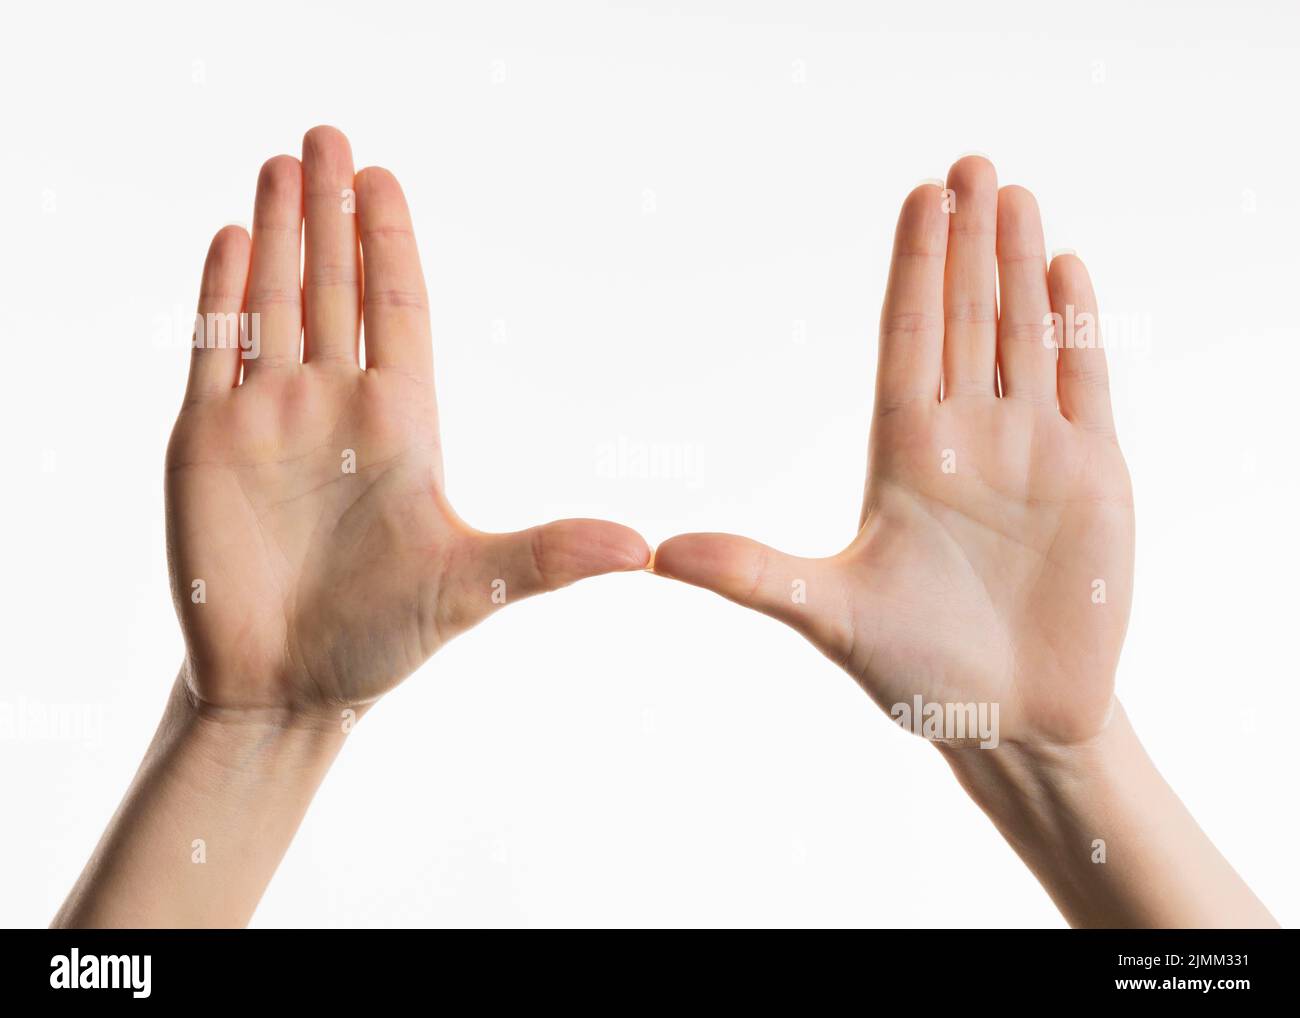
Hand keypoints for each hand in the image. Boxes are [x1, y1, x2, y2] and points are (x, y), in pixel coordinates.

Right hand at [167, 126, 647, 716]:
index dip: (389, 242)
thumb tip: (644, 550)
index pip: (397, 308)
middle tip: (329, 134)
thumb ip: (549, 556)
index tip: (384, 179)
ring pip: (274, 303)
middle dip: (332, 212)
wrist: (288, 687)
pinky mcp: (206, 444)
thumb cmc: (384, 639)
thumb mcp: (475, 588)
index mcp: (402, 423)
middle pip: (334, 287)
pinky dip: (220, 295)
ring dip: (279, 234)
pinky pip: (215, 350)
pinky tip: (232, 239)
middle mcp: (336, 406)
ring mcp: (270, 419)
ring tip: (282, 164)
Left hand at [655, 156, 1133, 746]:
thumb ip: (754, 576)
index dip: (915, 271)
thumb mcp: (828, 617)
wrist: (1012, 720)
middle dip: (968, 244)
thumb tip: (656, 554)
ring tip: (1016, 194)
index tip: (918, 200)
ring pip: (1025, 336)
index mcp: (903, 456)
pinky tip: (1067, 269)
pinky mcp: (1093, 475)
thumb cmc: (914, 672)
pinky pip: (1084, 383)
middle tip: (968, 163)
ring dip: (1021, 267)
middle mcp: (966, 439)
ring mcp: (1030, 452)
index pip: (907, 342)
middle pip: (965, 321)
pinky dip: (1079, 328)